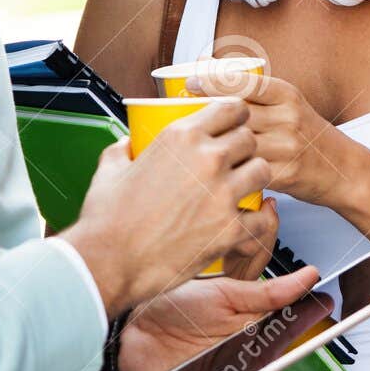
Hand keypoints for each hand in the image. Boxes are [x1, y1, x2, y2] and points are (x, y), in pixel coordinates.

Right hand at [61, 100, 273, 315]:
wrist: (110, 262)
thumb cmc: (107, 220)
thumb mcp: (110, 169)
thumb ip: (123, 150)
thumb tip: (127, 144)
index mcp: (181, 136)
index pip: (232, 108)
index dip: (236, 117)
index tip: (233, 127)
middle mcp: (207, 159)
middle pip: (249, 139)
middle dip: (244, 149)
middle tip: (234, 163)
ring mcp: (222, 193)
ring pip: (263, 171)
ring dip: (254, 179)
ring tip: (241, 190)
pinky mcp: (230, 228)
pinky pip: (263, 217)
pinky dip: (257, 221)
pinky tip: (246, 222)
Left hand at [118, 266, 320, 370]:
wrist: (132, 326)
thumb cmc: (175, 306)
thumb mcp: (224, 292)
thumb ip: (267, 292)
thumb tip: (307, 277)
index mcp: (253, 324)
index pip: (292, 324)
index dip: (309, 317)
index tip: (323, 304)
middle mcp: (244, 353)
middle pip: (278, 360)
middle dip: (276, 352)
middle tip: (263, 338)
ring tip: (235, 363)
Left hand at [188, 71, 350, 207]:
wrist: (345, 169)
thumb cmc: (309, 135)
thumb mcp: (289, 105)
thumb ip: (254, 92)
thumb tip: (208, 65)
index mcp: (287, 95)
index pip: (246, 82)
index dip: (215, 80)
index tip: (191, 82)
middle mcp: (288, 117)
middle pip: (237, 112)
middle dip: (208, 114)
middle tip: (179, 114)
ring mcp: (288, 146)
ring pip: (239, 143)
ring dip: (215, 144)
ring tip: (193, 145)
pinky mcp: (286, 174)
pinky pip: (249, 170)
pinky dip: (230, 170)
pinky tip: (213, 170)